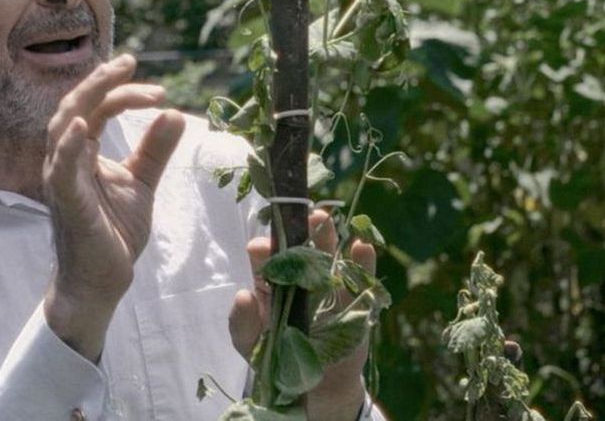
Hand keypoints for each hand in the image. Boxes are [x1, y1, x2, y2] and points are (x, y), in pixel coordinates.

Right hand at [42, 54, 185, 360]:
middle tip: (129, 61)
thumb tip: (176, 114)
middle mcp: (65, 160)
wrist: (103, 281)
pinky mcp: (66, 203)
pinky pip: (62, 169)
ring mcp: (61, 180)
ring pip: (62, 127)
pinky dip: (69, 145)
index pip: (99, 108)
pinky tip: (84, 125)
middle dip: (100, 81)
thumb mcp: (142, 183)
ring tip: (110, 77)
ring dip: (87, 99)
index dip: (125, 93)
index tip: (160, 91)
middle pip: (75, 106)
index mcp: (82, 153)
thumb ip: (155, 150)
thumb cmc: (113, 232)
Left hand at [229, 209, 375, 420]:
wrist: (314, 387)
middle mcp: (298, 278)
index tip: (260, 249)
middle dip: (299, 230)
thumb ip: (242, 323)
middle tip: (300, 216)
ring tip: (324, 218)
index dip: (263, 250)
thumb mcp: (250, 344)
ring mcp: (327, 288)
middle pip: (298, 248)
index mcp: (270, 284)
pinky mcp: (353, 303)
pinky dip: (363, 262)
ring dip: (327, 236)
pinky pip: (359, 280)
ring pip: (328, 256)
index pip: (265, 259)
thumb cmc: (275, 359)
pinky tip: (362, 247)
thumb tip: (242, 295)